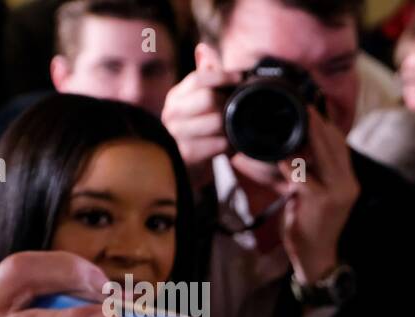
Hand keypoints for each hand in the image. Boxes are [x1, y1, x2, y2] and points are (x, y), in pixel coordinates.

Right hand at [161, 67, 242, 191]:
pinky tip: (230, 146)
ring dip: (232, 127)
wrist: (179, 169)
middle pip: (210, 99)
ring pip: (217, 122)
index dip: (222, 76)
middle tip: (239, 111)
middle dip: (229, 105)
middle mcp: (173, 112)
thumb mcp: (193, 103)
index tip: (241, 78)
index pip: (199, 78)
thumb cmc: (193, 132)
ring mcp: (178, 134)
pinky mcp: (187, 154)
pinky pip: (220, 144)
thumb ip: (202, 78)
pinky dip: (231, 145)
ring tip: (234, 130)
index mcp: (177, 96)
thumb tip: (203, 48)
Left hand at [278, 110, 359, 286]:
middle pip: (335, 145)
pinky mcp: (322, 201)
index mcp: (347, 181)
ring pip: (324, 155)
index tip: (311, 110)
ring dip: (309, 135)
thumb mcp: (309, 195)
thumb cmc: (309, 225)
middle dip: (318, 124)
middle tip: (302, 105)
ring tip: (295, 120)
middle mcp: (347, 184)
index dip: (327, 126)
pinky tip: (280, 156)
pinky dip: (291, 165)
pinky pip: (304, 176)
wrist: (315, 257)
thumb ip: (303, 173)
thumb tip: (284, 153)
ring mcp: (338, 192)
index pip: (341, 146)